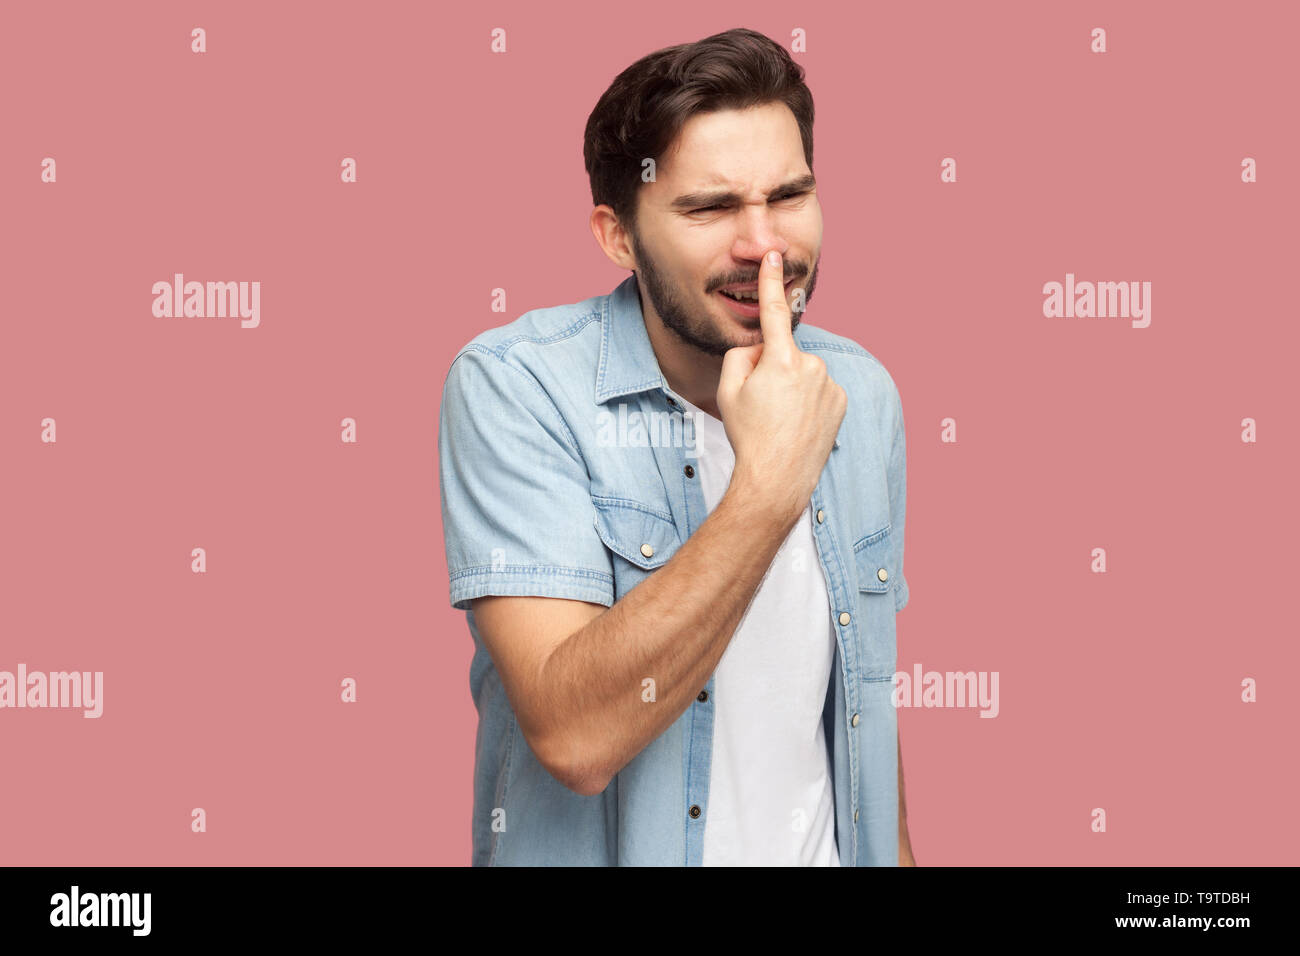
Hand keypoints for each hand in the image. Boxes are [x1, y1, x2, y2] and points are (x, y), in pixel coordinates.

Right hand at [716, 249, 845, 525]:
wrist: (777, 478)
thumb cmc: (749, 435)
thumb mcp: (728, 391)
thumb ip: (740, 357)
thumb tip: (758, 348)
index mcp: (781, 361)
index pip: (774, 312)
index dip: (770, 281)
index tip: (773, 256)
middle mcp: (811, 367)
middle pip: (783, 354)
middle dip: (771, 369)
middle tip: (760, 405)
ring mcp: (829, 384)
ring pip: (802, 373)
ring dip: (791, 387)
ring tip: (780, 419)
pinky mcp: (841, 401)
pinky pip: (818, 389)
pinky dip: (808, 401)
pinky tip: (798, 423)